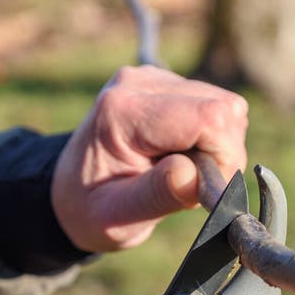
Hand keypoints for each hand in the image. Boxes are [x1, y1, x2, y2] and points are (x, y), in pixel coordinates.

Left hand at [51, 65, 247, 252]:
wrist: (69, 191)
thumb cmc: (92, 210)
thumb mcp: (118, 216)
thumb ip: (158, 195)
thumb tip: (196, 176)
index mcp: (124, 112)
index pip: (209, 117)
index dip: (223, 156)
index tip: (205, 188)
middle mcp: (139, 83)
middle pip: (224, 108)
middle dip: (222, 153)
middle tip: (192, 185)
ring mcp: (154, 78)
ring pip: (226, 106)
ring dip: (218, 146)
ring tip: (182, 172)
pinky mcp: (166, 83)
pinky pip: (216, 106)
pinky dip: (210, 137)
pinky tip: (181, 156)